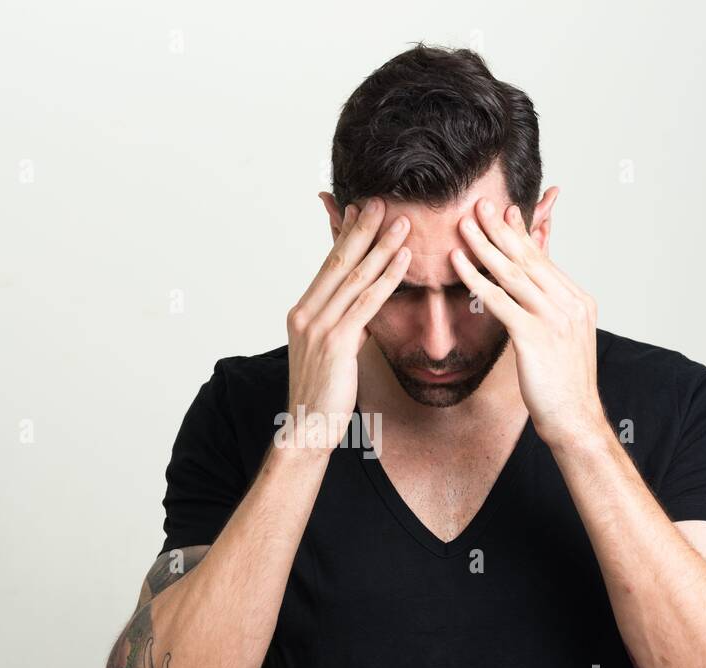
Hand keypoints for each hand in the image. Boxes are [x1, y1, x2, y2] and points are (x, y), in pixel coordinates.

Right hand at [282, 196, 410, 451]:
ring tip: (401, 222)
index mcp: (302, 313)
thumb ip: (345, 328)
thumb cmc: (323, 395)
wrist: (308, 428)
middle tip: (382, 200)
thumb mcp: (333, 354)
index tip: (360, 210)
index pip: (328, 267)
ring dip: (381, 246)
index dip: (345, 236)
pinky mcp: (335, 342)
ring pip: (354, 277)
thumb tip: (362, 316)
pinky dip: (387, 278)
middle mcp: (305, 314)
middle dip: (362, 229)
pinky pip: (366, 303)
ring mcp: (318, 326)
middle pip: (339, 262)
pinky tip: (403, 260)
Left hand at [449, 194, 606, 448]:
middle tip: (480, 203)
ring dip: (484, 246)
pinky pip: (500, 301)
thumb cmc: (563, 385)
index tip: (506, 211)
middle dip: (501, 229)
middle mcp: (569, 304)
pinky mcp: (534, 336)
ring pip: (513, 274)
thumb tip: (530, 294)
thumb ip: (547, 311)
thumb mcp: (562, 340)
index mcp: (577, 301)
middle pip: (528, 258)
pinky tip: (459, 264)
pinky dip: (477, 279)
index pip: (544, 260)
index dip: (522, 234)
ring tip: (464, 224)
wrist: (574, 419)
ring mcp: (553, 318)